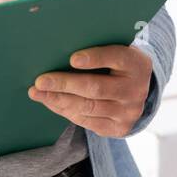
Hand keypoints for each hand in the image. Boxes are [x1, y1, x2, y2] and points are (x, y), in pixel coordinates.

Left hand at [27, 44, 152, 137]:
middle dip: (65, 84)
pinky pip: (86, 121)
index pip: (116, 58)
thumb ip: (97, 49)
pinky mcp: (118, 128)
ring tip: (37, 93)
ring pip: (88, 107)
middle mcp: (135, 89)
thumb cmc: (117, 65)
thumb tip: (59, 49)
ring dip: (58, 100)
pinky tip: (50, 102)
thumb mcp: (116, 52)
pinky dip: (64, 110)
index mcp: (136, 64)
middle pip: (96, 88)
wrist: (138, 93)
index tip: (73, 59)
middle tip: (40, 81)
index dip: (95, 58)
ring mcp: (128, 112)